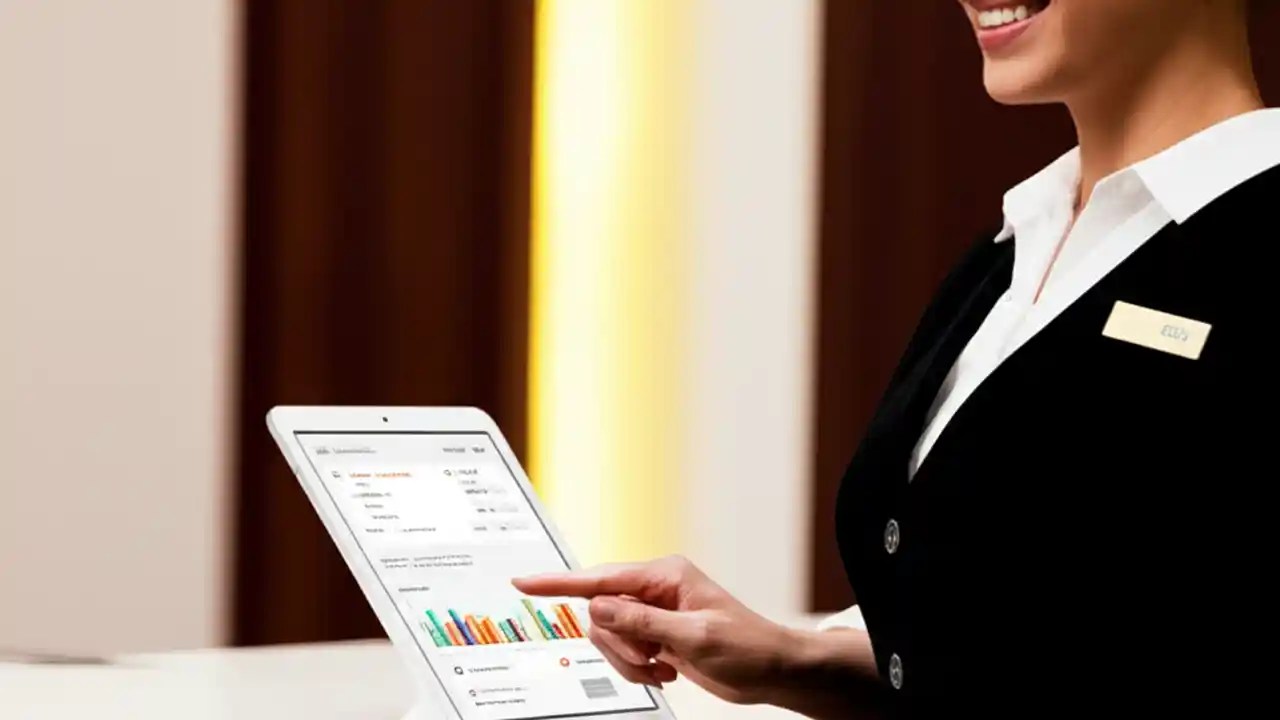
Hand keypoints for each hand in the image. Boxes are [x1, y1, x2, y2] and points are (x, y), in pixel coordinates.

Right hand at [513, 555, 799, 704]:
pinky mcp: (656, 636)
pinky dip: (638, 669)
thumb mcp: (694, 636)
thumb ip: (642, 622)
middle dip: (618, 644)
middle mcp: (655, 590)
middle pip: (601, 613)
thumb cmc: (747, 645)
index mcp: (665, 575)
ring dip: (629, 661)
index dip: (559, 583)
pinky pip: (624, 652)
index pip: (601, 578)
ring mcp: (654, 614)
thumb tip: (597, 606)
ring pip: (610, 636)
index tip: (526, 583)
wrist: (770, 670)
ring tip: (662, 669)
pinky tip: (667, 672)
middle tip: (651, 658)